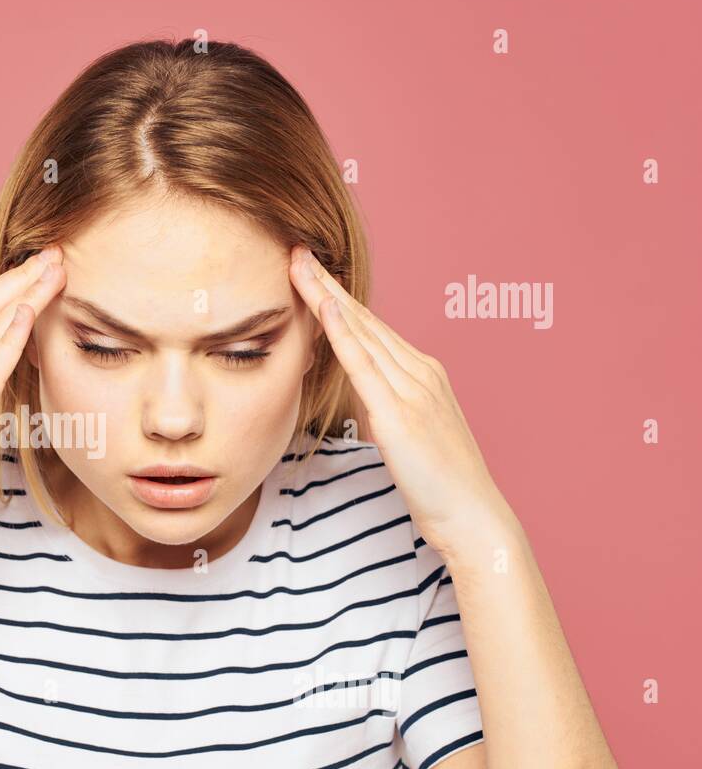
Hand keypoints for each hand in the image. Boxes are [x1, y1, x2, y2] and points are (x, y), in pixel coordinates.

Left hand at [288, 245, 515, 566]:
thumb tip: (360, 399)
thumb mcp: (410, 436)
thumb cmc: (442, 485)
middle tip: (296, 252)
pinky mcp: (400, 415)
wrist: (473, 515)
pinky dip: (343, 333)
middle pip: (364, 320)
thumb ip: (387, 409)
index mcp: (424, 376)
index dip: (339, 299)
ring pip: (361, 333)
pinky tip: (324, 309)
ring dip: (327, 297)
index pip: (372, 329)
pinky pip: (364, 365)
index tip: (312, 272)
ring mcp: (412, 391)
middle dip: (328, 285)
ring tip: (299, 267)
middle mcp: (420, 373)